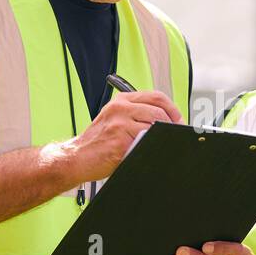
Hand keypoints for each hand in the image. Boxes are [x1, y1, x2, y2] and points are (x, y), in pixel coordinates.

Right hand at [68, 91, 184, 183]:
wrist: (77, 157)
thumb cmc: (98, 143)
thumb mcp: (115, 120)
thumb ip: (137, 115)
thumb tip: (167, 121)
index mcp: (122, 100)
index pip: (156, 97)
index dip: (172, 109)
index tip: (178, 121)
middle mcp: (120, 108)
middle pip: (159, 111)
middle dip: (172, 125)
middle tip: (175, 135)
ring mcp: (120, 123)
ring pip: (154, 126)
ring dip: (160, 137)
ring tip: (156, 145)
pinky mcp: (120, 139)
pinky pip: (145, 141)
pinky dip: (150, 148)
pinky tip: (144, 151)